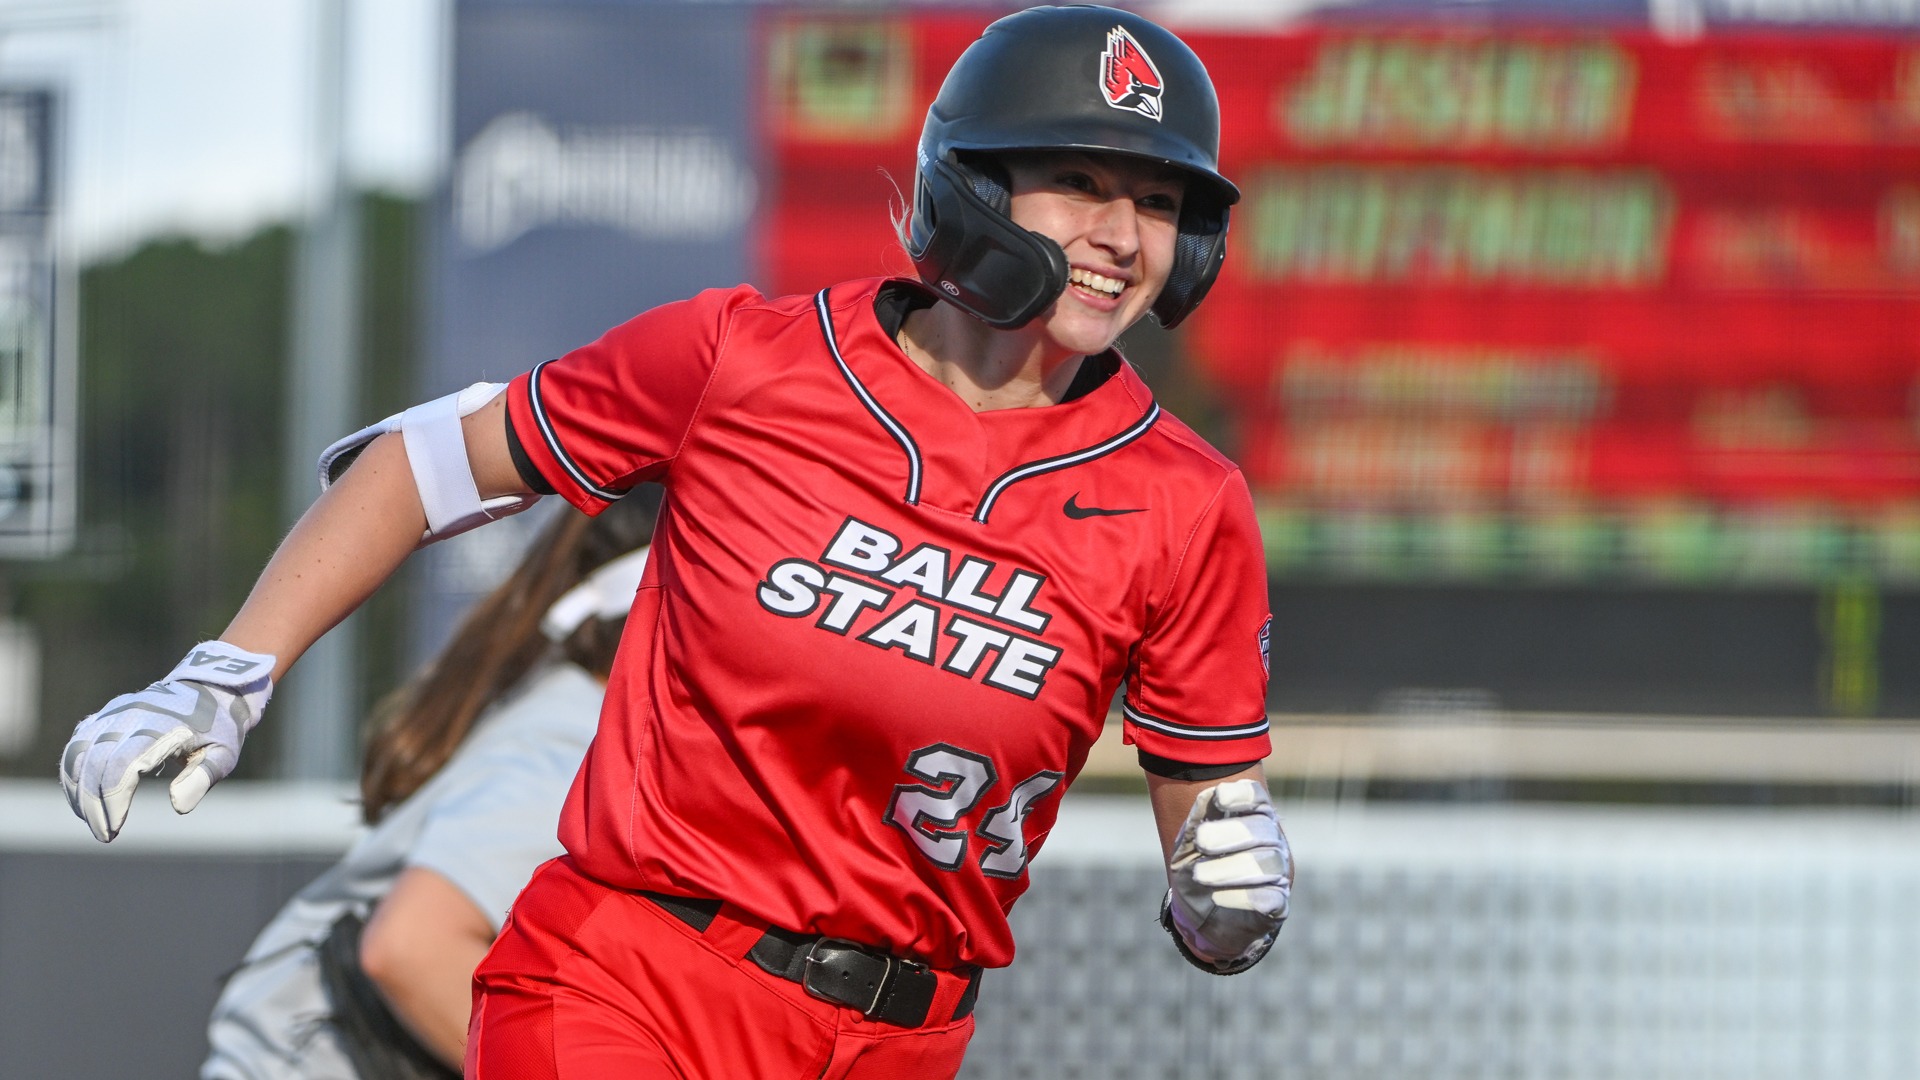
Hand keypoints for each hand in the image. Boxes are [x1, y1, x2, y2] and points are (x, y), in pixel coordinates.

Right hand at [60, 641, 275, 841]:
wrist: (210, 690)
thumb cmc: (218, 730)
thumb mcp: (223, 755)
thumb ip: (202, 779)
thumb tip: (178, 806)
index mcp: (161, 725)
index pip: (122, 763)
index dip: (112, 798)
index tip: (114, 828)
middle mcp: (132, 714)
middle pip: (95, 760)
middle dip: (93, 802)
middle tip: (105, 835)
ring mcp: (115, 712)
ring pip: (78, 752)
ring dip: (78, 790)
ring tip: (92, 821)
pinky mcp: (104, 715)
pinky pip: (78, 744)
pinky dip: (73, 773)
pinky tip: (82, 800)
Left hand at [1163, 777, 1291, 973]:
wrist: (1199, 915)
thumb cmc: (1197, 867)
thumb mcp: (1188, 844)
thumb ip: (1197, 820)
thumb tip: (1208, 793)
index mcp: (1252, 819)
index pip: (1257, 799)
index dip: (1242, 795)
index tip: (1219, 797)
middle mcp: (1271, 842)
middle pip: (1263, 829)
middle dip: (1232, 832)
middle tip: (1201, 841)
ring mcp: (1278, 874)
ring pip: (1269, 863)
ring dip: (1231, 868)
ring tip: (1199, 875)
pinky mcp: (1277, 905)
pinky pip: (1272, 898)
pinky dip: (1244, 897)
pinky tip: (1218, 898)